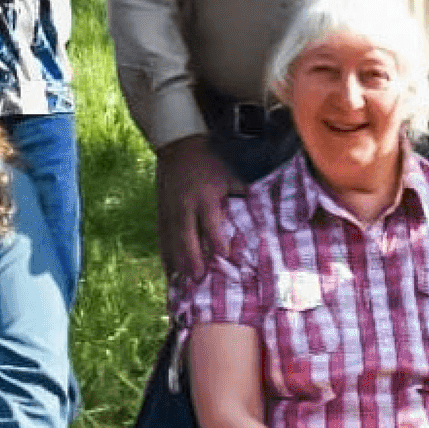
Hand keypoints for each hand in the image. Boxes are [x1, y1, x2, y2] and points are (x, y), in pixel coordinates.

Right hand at [155, 136, 244, 285]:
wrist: (178, 145)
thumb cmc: (210, 160)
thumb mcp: (230, 172)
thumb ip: (244, 191)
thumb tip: (268, 209)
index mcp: (204, 196)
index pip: (210, 222)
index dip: (217, 239)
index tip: (225, 257)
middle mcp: (185, 205)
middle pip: (186, 235)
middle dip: (191, 258)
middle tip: (198, 278)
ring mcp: (170, 210)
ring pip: (171, 240)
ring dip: (177, 262)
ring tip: (181, 282)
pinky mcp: (161, 212)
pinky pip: (162, 237)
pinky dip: (165, 254)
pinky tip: (168, 271)